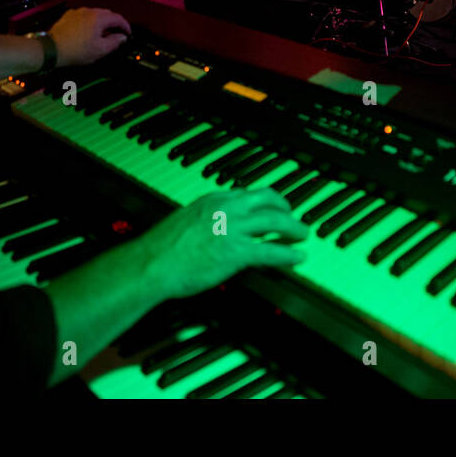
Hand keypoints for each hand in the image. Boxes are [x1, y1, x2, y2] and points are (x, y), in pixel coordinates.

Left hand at [48, 7, 130, 66]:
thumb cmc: (75, 50)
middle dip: (114, 24)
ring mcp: (77, 12)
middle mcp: (88, 11)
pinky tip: (87, 33)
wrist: (52, 49)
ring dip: (101, 23)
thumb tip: (121, 38)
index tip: (128, 33)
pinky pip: (84, 17)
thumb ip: (115, 42)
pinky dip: (89, 23)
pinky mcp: (69, 16)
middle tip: (117, 35)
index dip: (126, 26)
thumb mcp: (100, 50)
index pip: (118, 18)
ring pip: (95, 15)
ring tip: (101, 35)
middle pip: (107, 14)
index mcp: (99, 18)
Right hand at [136, 188, 309, 300]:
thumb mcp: (186, 221)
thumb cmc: (162, 248)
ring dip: (293, 227)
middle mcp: (225, 209)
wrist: (152, 263)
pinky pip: (271, 250)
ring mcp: (233, 229)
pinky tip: (297, 257)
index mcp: (212, 199)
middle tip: (293, 216)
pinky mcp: (236, 252)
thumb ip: (204, 219)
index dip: (265, 200)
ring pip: (274, 222)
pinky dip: (288, 253)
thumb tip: (213, 227)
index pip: (247, 193)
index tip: (272, 205)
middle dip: (285, 208)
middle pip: (267, 200)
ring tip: (302, 234)